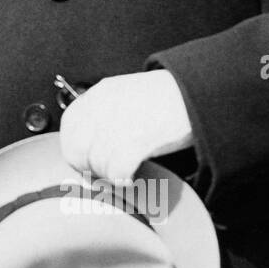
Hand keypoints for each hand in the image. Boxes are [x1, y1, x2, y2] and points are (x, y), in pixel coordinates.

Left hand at [58, 70, 193, 183]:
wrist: (200, 89)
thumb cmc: (167, 97)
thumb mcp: (125, 97)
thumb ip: (104, 115)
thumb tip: (90, 145)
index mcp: (99, 93)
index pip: (69, 125)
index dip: (75, 148)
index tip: (86, 160)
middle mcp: (104, 105)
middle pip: (76, 147)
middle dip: (87, 167)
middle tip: (102, 173)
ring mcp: (120, 122)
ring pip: (96, 162)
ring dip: (107, 175)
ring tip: (120, 175)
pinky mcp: (139, 138)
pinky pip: (116, 168)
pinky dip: (120, 178)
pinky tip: (129, 177)